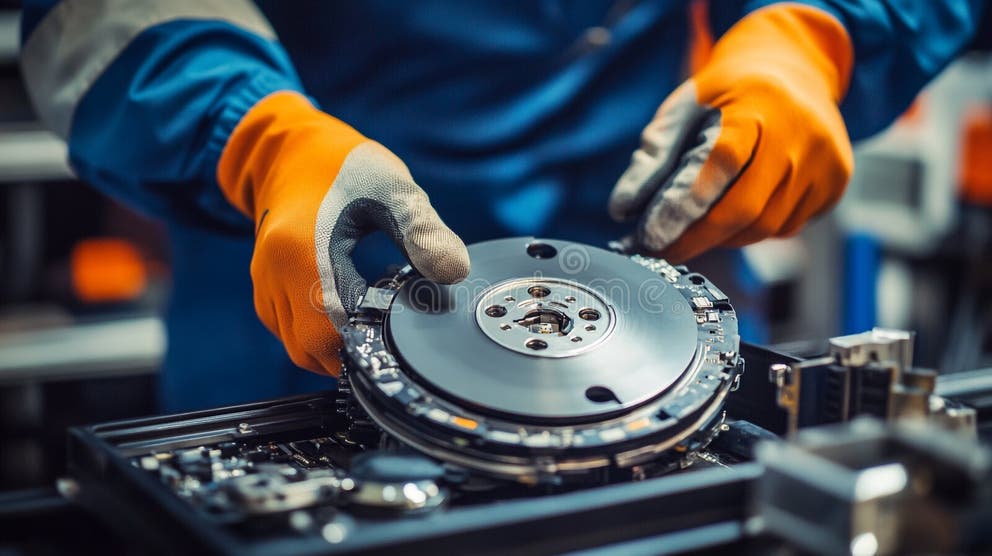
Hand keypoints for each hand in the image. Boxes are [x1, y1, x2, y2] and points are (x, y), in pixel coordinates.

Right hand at [218, 92, 468, 373]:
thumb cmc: (344, 166)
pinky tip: (352, 310)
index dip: (371, 340)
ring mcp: (265, 283)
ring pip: (298, 346)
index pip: (334, 328)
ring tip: (374, 319)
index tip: (403, 329)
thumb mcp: (392, 188)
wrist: (292, 149)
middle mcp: (275, 275)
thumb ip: (423, 230)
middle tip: (393, 330)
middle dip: (356, 350)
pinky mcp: (264, 287)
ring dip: (337, 345)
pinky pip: (288, 331)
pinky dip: (319, 333)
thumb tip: (456, 272)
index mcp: (303, 252)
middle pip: (312, 349)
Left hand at [609, 5, 854, 261]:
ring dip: (724, 238)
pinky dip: (754, 230)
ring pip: (766, 226)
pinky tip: (737, 213)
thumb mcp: (686, 106)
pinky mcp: (837, 181)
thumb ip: (654, 154)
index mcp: (758, 103)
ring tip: (697, 228)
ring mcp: (825, 159)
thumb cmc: (730, 92)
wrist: (796, 69)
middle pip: (745, 208)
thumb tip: (623, 208)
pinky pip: (788, 227)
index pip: (719, 165)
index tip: (650, 238)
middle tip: (663, 251)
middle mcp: (800, 132)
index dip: (683, 208)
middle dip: (697, 239)